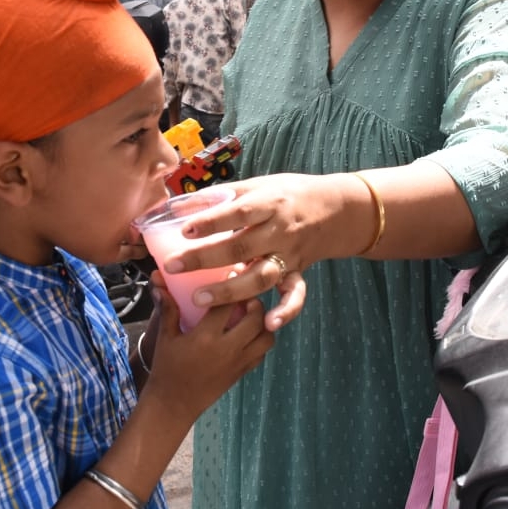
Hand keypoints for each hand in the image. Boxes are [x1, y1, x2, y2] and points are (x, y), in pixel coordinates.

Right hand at [141, 286, 275, 422]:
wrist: (174, 405)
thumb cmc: (167, 369)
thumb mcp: (165, 337)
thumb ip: (168, 308)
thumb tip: (159, 281)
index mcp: (206, 336)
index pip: (227, 303)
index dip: (231, 285)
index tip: (233, 273)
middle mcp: (227, 348)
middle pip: (256, 318)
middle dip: (254, 303)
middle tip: (245, 296)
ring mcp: (238, 363)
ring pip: (266, 337)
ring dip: (263, 323)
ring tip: (251, 315)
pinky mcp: (241, 373)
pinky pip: (262, 353)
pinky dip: (260, 341)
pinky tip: (248, 335)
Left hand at [154, 173, 340, 313]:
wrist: (334, 208)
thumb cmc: (286, 194)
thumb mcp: (257, 185)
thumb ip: (221, 196)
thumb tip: (177, 206)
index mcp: (268, 203)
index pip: (238, 212)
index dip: (211, 222)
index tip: (185, 230)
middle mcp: (279, 230)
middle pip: (241, 247)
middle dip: (205, 258)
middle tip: (173, 266)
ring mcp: (289, 254)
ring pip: (260, 276)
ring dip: (231, 291)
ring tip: (200, 299)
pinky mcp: (298, 271)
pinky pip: (296, 294)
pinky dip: (286, 311)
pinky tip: (269, 323)